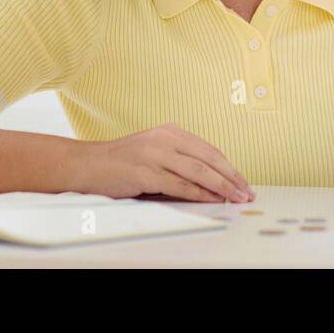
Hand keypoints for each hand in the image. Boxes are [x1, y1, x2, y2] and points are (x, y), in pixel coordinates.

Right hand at [76, 123, 254, 202]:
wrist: (88, 164)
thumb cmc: (122, 162)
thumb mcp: (155, 153)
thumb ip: (180, 162)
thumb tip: (212, 184)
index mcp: (171, 131)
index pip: (209, 150)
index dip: (229, 167)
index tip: (242, 181)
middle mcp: (165, 138)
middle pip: (209, 159)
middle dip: (231, 177)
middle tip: (245, 193)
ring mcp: (155, 154)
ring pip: (199, 171)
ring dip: (221, 187)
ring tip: (234, 198)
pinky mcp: (145, 172)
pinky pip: (179, 185)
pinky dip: (199, 194)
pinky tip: (211, 200)